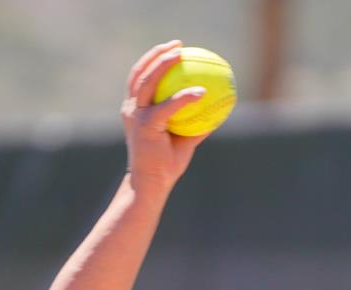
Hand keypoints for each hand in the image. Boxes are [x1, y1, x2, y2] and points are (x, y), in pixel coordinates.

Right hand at [123, 41, 211, 194]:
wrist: (151, 185)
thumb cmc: (166, 165)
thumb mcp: (184, 140)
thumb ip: (196, 123)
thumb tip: (218, 109)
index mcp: (136, 109)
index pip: (141, 77)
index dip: (154, 59)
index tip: (173, 49)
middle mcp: (133, 109)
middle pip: (140, 72)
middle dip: (157, 54)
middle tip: (178, 44)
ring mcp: (137, 116)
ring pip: (147, 81)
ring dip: (163, 64)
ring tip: (181, 53)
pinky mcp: (145, 126)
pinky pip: (167, 107)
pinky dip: (183, 97)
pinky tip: (201, 91)